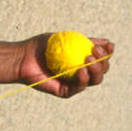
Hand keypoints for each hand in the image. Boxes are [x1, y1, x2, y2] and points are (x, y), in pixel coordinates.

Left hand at [0, 34, 114, 97]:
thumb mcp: (65, 39)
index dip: (108, 52)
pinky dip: (83, 79)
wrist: (23, 57)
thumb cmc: (41, 46)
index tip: (108, 46)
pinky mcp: (64, 91)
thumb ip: (84, 41)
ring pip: (95, 80)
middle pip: (102, 70)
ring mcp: (73, 82)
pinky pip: (79, 88)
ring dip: (96, 70)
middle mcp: (80, 72)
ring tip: (88, 59)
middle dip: (103, 61)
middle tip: (94, 52)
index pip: (102, 58)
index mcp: (82, 60)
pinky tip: (81, 70)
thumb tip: (106, 42)